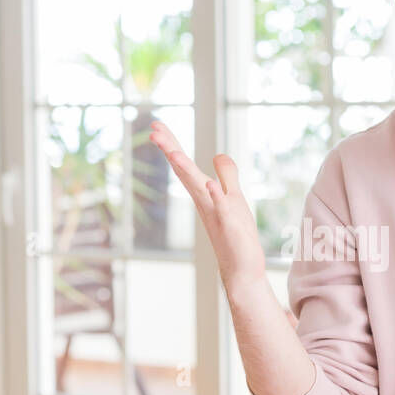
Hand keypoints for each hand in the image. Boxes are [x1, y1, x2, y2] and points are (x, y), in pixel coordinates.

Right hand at [149, 120, 265, 294]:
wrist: (242, 269)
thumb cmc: (236, 234)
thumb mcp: (234, 197)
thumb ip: (227, 175)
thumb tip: (218, 154)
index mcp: (205, 193)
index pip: (185, 165)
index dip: (172, 145)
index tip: (157, 126)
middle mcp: (205, 201)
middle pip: (185, 171)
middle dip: (170, 150)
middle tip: (153, 130)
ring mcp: (216, 213)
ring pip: (198, 187)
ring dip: (185, 170)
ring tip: (172, 152)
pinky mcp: (230, 225)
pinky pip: (222, 207)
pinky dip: (216, 195)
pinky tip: (210, 184)